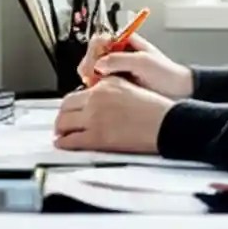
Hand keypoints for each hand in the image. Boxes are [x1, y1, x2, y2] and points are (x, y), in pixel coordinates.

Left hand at [54, 77, 174, 153]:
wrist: (167, 124)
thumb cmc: (157, 109)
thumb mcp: (132, 88)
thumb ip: (114, 89)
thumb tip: (101, 96)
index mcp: (107, 85)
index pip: (80, 90)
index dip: (74, 102)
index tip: (73, 107)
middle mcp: (97, 98)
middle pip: (66, 104)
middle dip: (62, 114)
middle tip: (62, 121)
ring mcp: (95, 118)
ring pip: (64, 122)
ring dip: (60, 128)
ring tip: (60, 133)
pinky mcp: (97, 137)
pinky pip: (71, 140)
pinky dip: (63, 143)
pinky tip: (63, 143)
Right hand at [76, 33, 193, 99]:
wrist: (179, 91)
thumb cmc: (166, 73)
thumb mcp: (144, 62)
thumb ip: (120, 60)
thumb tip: (99, 63)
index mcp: (125, 42)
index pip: (99, 40)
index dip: (93, 52)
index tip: (94, 65)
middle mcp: (118, 54)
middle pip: (93, 55)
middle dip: (89, 66)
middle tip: (91, 78)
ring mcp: (116, 69)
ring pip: (93, 70)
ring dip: (91, 78)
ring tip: (95, 87)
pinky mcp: (116, 84)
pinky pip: (99, 84)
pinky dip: (96, 88)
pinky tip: (99, 93)